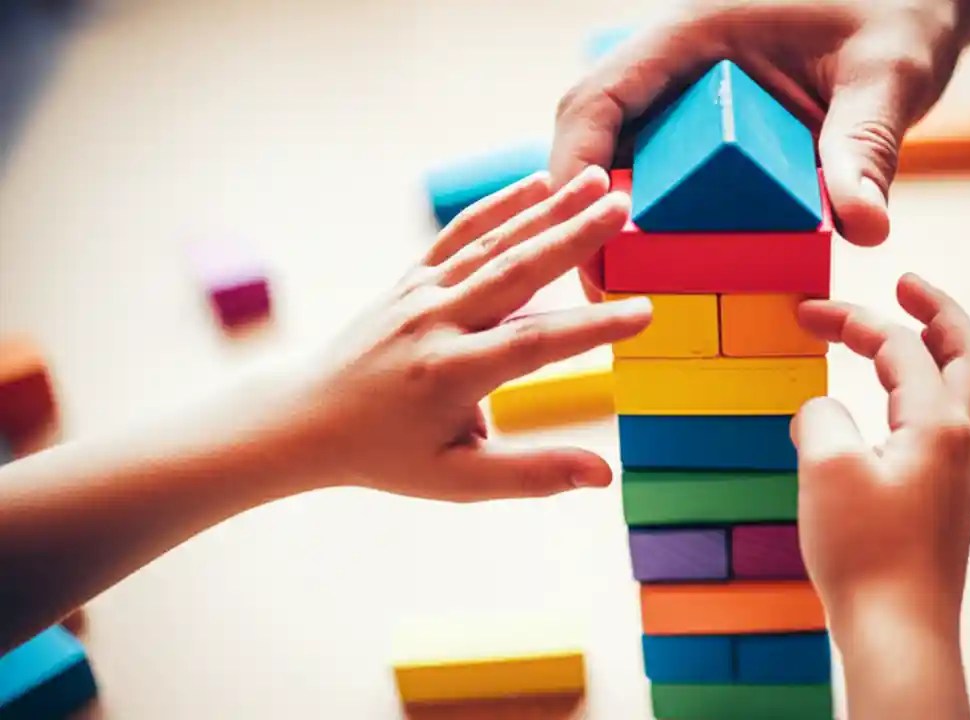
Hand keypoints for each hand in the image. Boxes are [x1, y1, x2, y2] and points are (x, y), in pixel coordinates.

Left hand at [293, 166, 650, 499]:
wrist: (307, 418)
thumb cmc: (387, 454)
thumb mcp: (457, 480)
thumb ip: (532, 474)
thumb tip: (604, 474)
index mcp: (451, 375)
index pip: (534, 345)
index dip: (591, 327)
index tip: (644, 311)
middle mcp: (436, 323)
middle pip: (516, 272)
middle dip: (573, 236)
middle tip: (625, 205)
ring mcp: (421, 293)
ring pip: (492, 243)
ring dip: (546, 208)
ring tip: (596, 180)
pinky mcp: (412, 278)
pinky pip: (459, 234)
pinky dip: (497, 206)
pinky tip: (536, 182)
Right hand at [554, 0, 965, 293]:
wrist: (910, 14)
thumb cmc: (891, 17)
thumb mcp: (884, 74)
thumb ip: (868, 145)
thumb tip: (864, 227)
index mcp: (693, 38)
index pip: (600, 98)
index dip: (576, 166)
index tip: (581, 231)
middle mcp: (676, 75)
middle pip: (598, 146)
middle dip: (587, 216)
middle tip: (603, 287)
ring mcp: (692, 112)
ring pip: (628, 174)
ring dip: (622, 233)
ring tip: (630, 296)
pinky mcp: (716, 147)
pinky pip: (674, 193)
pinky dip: (668, 238)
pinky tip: (682, 282)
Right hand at [792, 273, 969, 620]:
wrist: (899, 634)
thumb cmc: (867, 555)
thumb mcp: (826, 468)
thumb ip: (821, 418)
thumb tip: (822, 412)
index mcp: (938, 425)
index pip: (901, 347)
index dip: (853, 319)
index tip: (809, 312)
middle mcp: (962, 444)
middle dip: (940, 312)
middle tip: (907, 286)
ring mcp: (961, 476)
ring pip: (969, 393)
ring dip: (943, 353)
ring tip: (911, 336)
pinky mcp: (947, 504)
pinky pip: (953, 428)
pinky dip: (932, 397)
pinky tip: (902, 413)